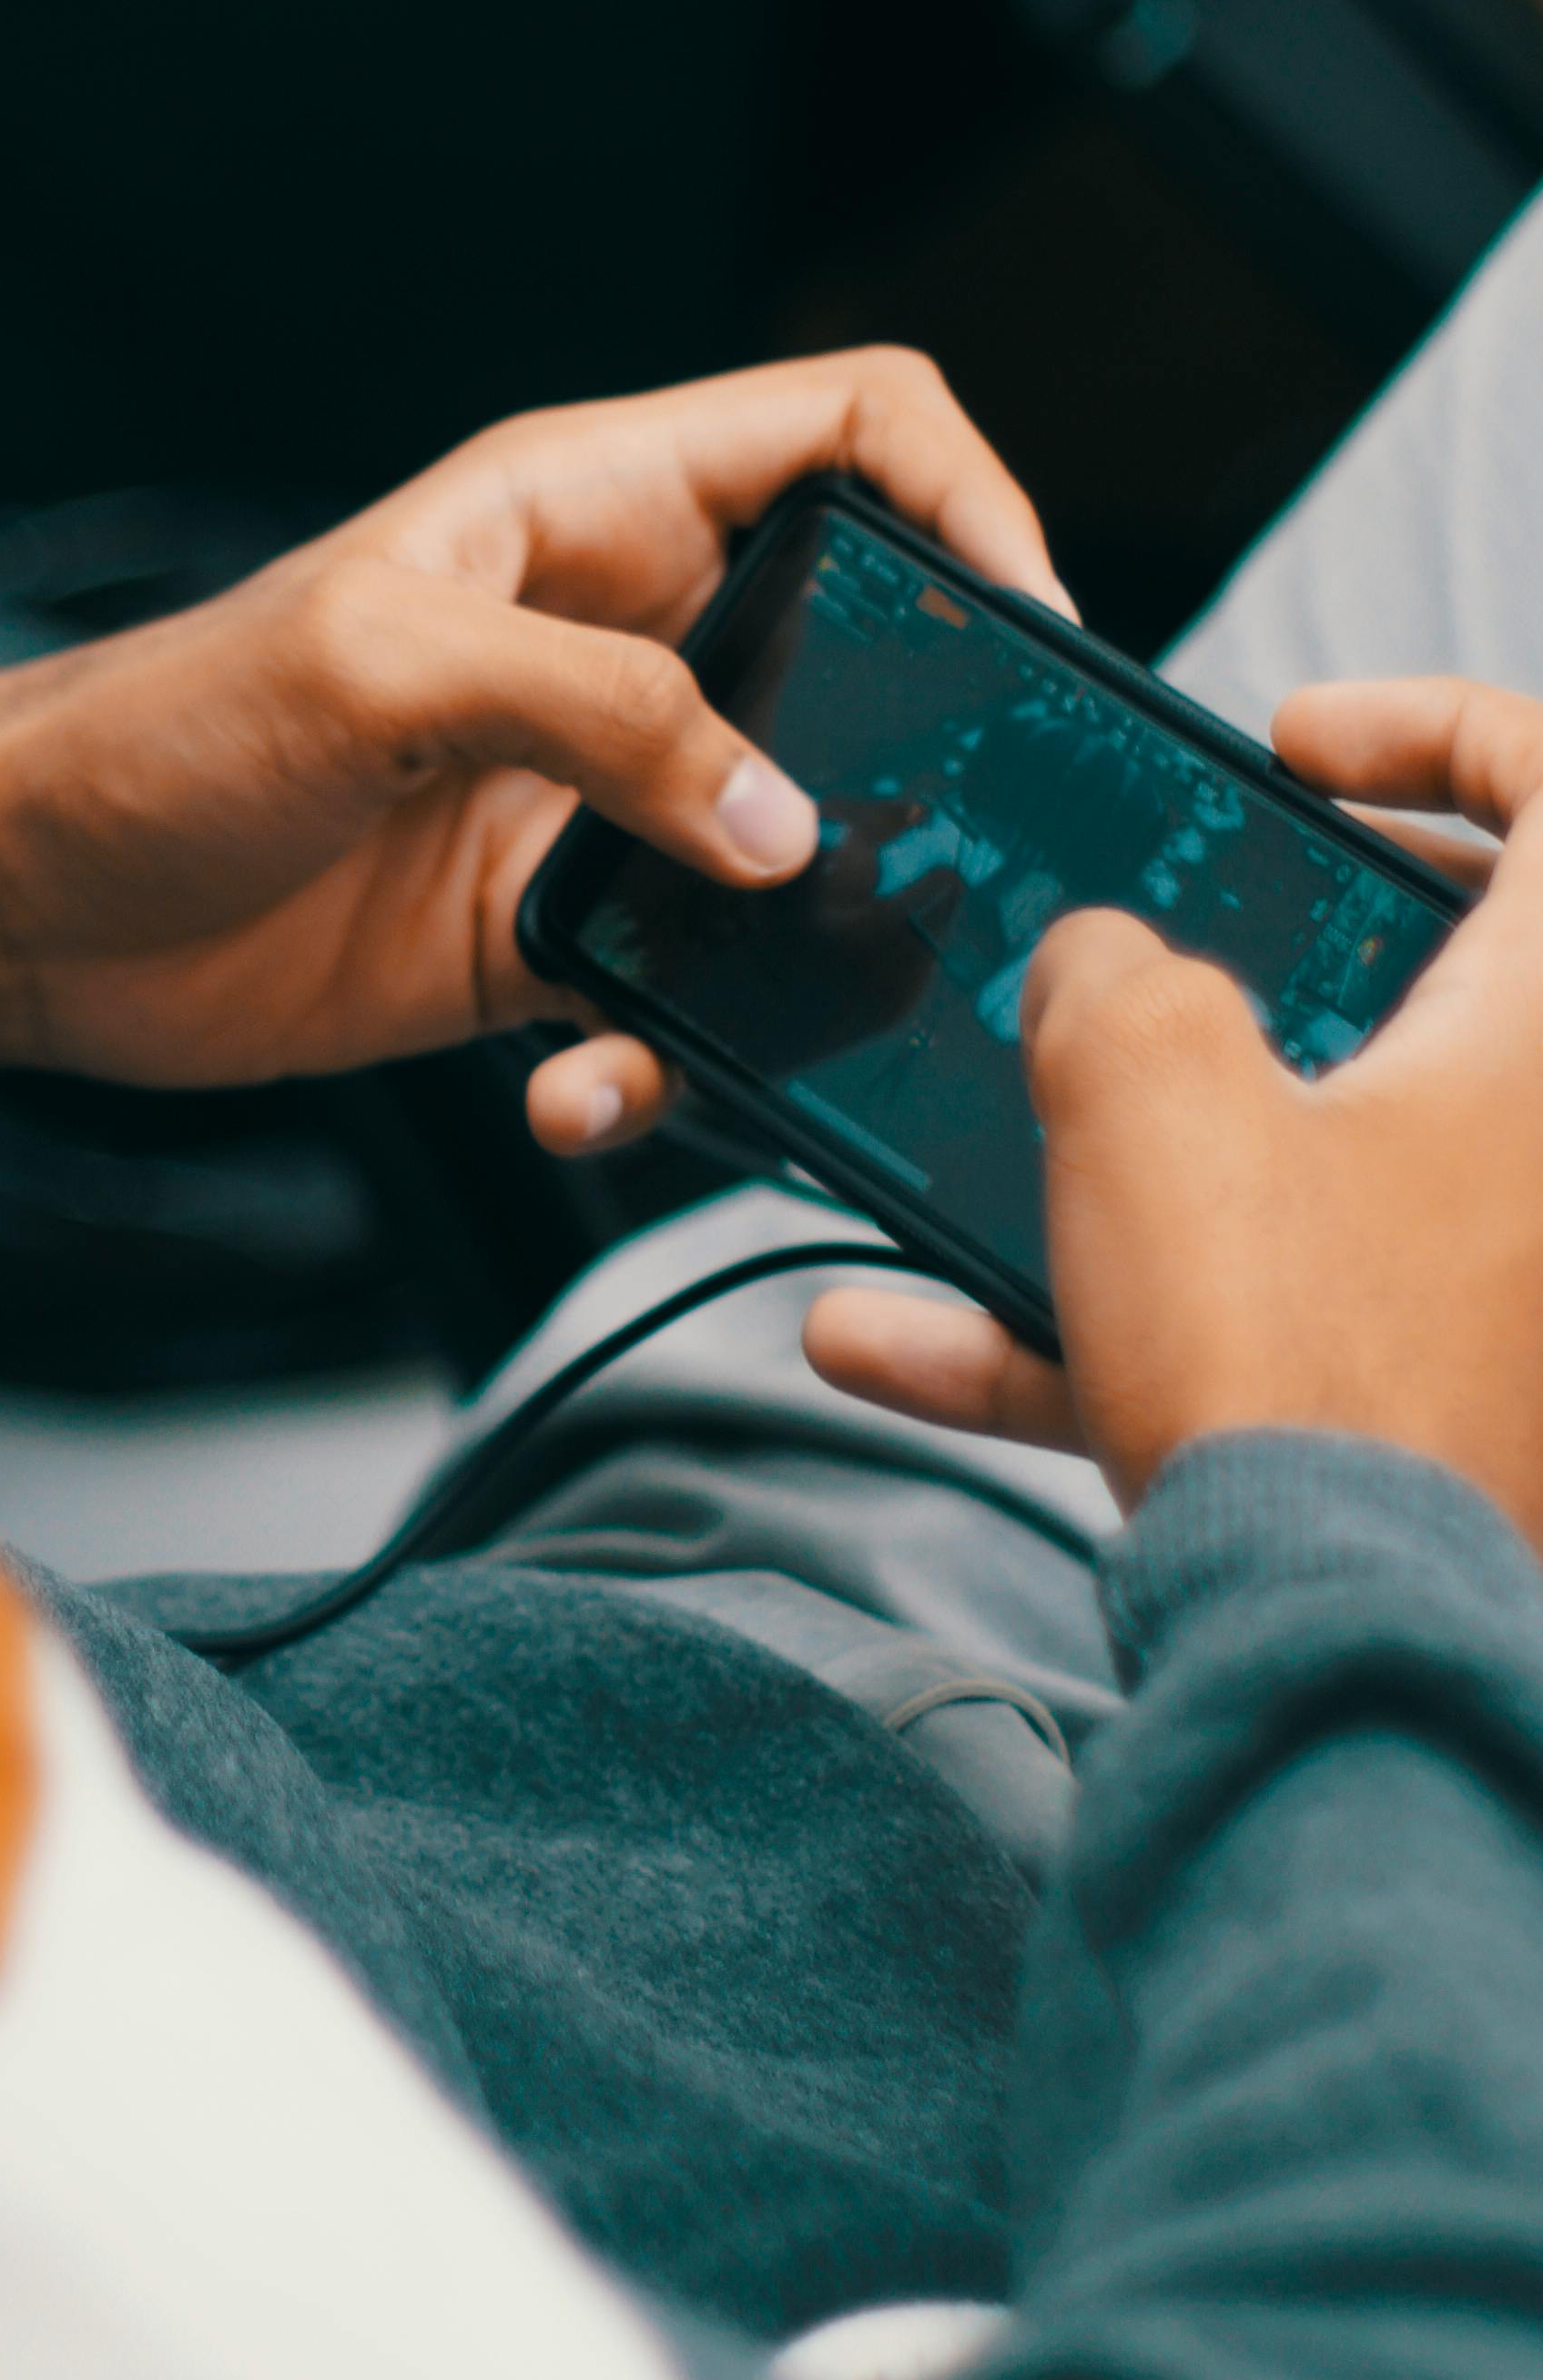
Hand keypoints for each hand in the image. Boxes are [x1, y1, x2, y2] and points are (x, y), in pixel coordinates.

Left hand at [0, 351, 1057, 1119]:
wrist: (25, 907)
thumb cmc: (152, 731)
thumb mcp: (374, 665)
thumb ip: (595, 712)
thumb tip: (771, 816)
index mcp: (586, 510)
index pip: (849, 432)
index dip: (966, 495)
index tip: (1020, 617)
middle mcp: (616, 642)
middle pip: (861, 657)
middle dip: (925, 757)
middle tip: (964, 853)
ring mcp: (593, 797)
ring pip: (791, 853)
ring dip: (805, 947)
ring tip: (770, 1007)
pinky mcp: (549, 938)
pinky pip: (681, 1002)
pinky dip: (663, 1065)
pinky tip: (583, 1091)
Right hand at [805, 677, 1542, 1549]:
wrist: (1345, 1651)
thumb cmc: (1302, 1361)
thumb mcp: (1148, 1092)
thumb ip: (1114, 976)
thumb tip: (1107, 967)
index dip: (1434, 728)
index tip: (1289, 750)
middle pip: (1450, 966)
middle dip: (1276, 936)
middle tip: (1165, 930)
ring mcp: (1502, 1288)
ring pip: (1326, 1159)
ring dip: (1155, 1144)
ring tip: (985, 1141)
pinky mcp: (1431, 1409)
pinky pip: (1262, 1323)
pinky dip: (1097, 1321)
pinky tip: (898, 1336)